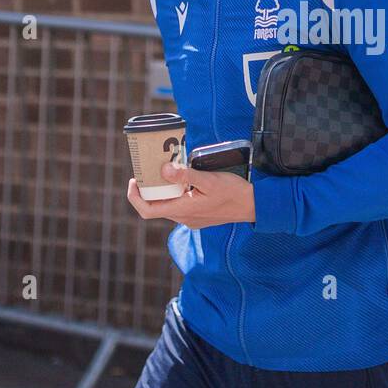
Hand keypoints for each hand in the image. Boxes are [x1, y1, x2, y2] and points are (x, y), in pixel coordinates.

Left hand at [126, 161, 256, 227]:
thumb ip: (185, 175)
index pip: (147, 210)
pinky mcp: (199, 216)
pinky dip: (176, 193)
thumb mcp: (209, 180)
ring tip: (167, 170)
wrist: (254, 206)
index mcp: (183, 210)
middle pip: (156, 206)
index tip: (134, 180)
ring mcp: (191, 219)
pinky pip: (180, 205)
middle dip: (150, 188)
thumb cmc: (233, 192)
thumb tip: (163, 170)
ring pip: (169, 205)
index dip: (135, 197)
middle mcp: (184, 218)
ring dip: (164, 190)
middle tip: (150, 169)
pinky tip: (185, 179)